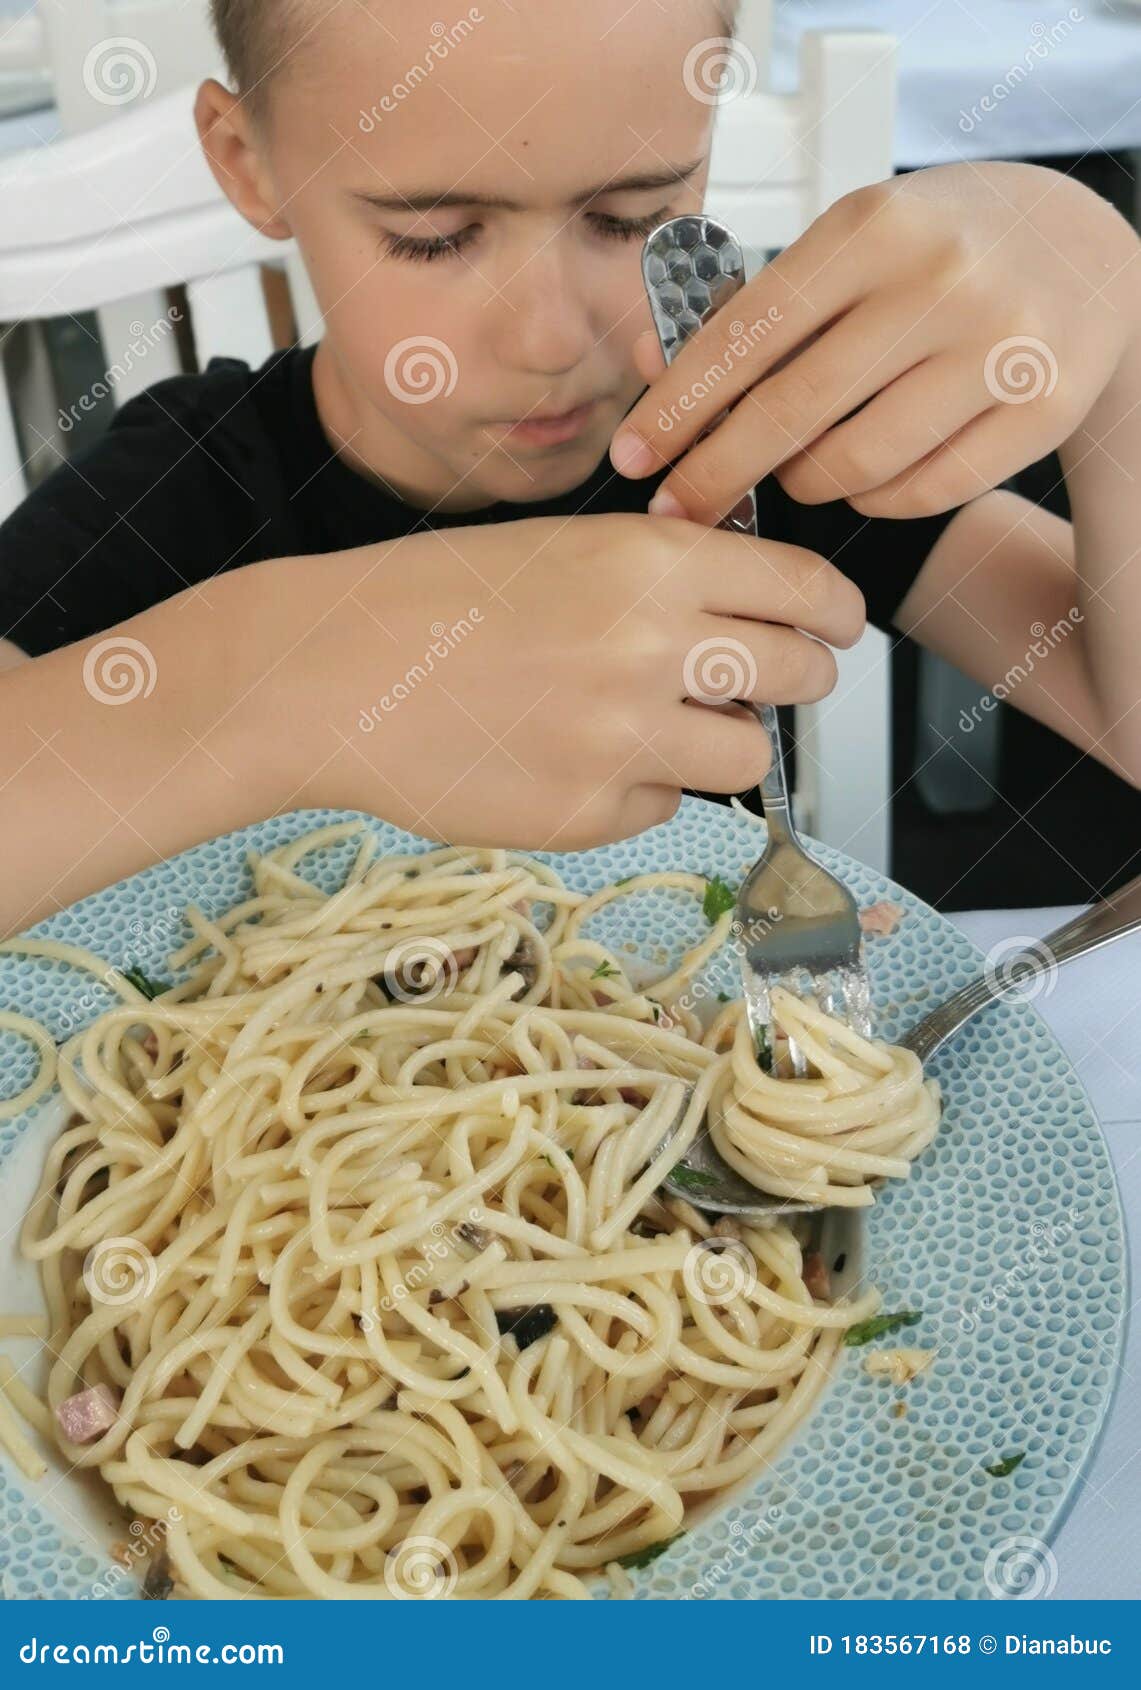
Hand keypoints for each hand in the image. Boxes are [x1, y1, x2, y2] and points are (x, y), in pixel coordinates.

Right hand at [296, 515, 863, 849]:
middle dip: (793, 681)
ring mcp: (624, 742)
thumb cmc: (432, 600)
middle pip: (798, 679)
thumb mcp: (562, 548)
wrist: (330, 673)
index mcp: (652, 566)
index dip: (834, 614)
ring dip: (717, 744)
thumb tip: (751, 623)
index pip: (805, 590)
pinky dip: (636, 790)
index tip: (835, 629)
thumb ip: (664, 578)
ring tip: (649, 726)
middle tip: (760, 684)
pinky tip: (570, 761)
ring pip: (744, 758)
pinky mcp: (588, 816)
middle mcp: (655, 651)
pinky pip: (662, 810)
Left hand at [610, 162, 1140, 523]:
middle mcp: (941, 282)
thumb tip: (646, 363)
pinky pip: (917, 493)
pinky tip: (870, 469)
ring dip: (805, 482)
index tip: (634, 456)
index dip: (678, 407)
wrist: (1088, 252)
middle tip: (678, 509)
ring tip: (800, 464)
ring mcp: (997, 349)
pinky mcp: (1040, 410)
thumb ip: (755, 307)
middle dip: (717, 473)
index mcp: (875, 226)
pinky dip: (873, 498)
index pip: (747, 334)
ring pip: (853, 467)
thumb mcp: (851, 246)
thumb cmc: (943, 249)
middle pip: (792, 415)